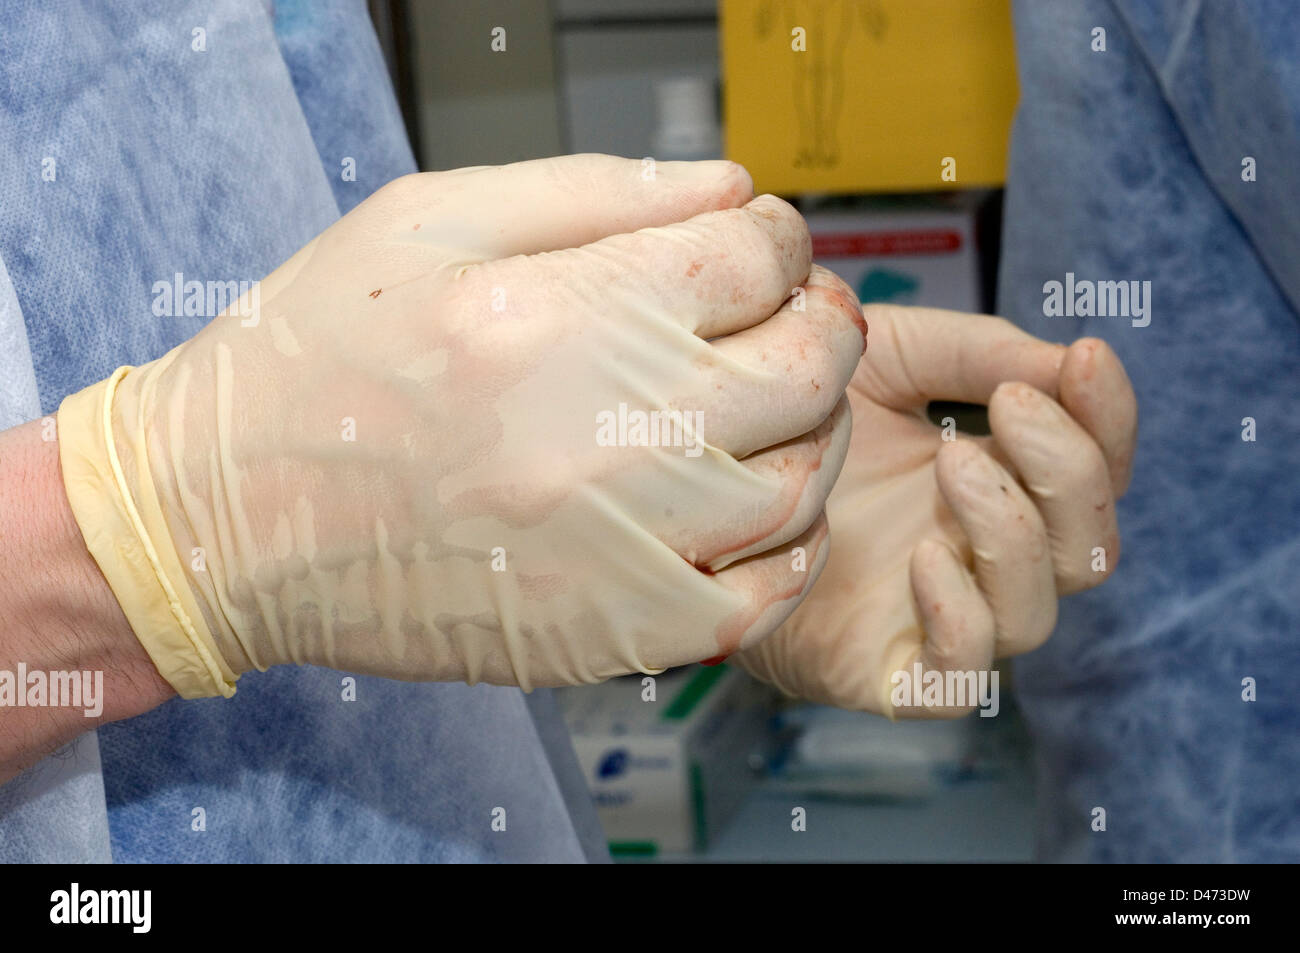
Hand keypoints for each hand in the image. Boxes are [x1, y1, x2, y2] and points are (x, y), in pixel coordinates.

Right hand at [56, 155, 866, 695]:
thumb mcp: (426, 222)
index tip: (759, 242)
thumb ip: (593, 189)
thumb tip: (729, 187)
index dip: (779, 237)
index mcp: (558, 316)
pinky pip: (757, 602)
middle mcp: (603, 439)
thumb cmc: (314, 362)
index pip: (754, 260)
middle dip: (821, 322)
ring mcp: (616, 550)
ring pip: (798, 485)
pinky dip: (787, 550)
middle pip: (804, 368)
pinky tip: (759, 512)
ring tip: (777, 405)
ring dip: (814, 429)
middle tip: (796, 312)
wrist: (225, 520)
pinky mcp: (608, 635)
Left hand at [733, 304, 1136, 715]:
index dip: (1108, 417)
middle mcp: (980, 558)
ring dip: (1014, 533)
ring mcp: (936, 618)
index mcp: (997, 485)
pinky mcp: (884, 672)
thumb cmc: (797, 427)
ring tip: (951, 461)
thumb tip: (1063, 361)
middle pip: (1089, 548)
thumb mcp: (887, 358)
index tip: (1082, 354)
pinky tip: (924, 556)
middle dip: (1071, 470)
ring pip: (1034, 613)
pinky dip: (960, 622)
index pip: (1094, 470)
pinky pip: (957, 679)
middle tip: (1014, 403)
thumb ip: (975, 352)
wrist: (695, 487)